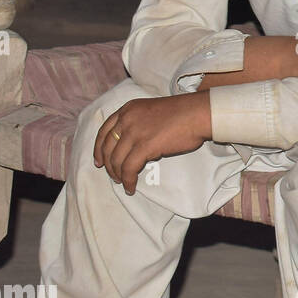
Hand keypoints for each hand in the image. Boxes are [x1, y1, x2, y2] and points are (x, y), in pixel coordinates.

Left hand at [93, 93, 211, 194]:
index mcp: (128, 110)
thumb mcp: (153, 111)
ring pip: (116, 160)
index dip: (98, 148)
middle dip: (108, 165)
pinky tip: (131, 187)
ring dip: (118, 175)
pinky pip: (128, 169)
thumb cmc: (184, 113)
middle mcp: (127, 119)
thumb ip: (139, 122)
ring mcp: (134, 133)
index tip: (98, 161)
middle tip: (113, 176)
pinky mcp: (144, 146)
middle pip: (107, 147)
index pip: (104, 131)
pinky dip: (128, 180)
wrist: (198, 113)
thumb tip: (136, 143)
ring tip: (124, 183)